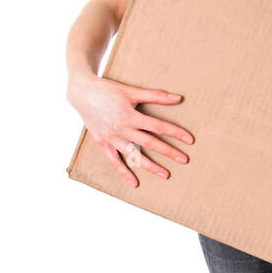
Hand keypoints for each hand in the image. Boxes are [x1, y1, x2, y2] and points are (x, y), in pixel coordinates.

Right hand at [66, 73, 193, 187]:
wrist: (82, 93)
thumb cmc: (108, 89)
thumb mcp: (132, 91)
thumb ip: (155, 96)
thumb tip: (178, 98)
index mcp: (130, 116)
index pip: (158, 126)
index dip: (175, 132)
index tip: (189, 140)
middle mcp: (122, 129)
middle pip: (149, 143)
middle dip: (168, 152)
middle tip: (184, 160)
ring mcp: (112, 138)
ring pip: (134, 155)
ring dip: (150, 166)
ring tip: (165, 174)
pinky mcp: (103, 143)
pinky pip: (114, 161)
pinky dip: (124, 172)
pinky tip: (135, 182)